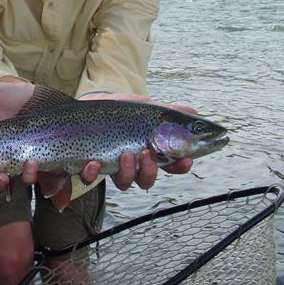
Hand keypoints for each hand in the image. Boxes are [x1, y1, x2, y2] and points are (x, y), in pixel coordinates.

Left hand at [79, 91, 194, 189]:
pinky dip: (92, 173)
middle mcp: (132, 164)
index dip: (180, 166)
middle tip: (146, 154)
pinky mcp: (90, 165)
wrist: (92, 102)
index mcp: (150, 152)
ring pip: (124, 183)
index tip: (184, 160)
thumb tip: (193, 112)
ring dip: (127, 172)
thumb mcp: (145, 107)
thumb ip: (168, 112)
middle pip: (147, 179)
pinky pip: (90, 178)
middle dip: (149, 171)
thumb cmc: (123, 110)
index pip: (171, 165)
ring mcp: (111, 166)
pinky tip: (93, 162)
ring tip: (125, 154)